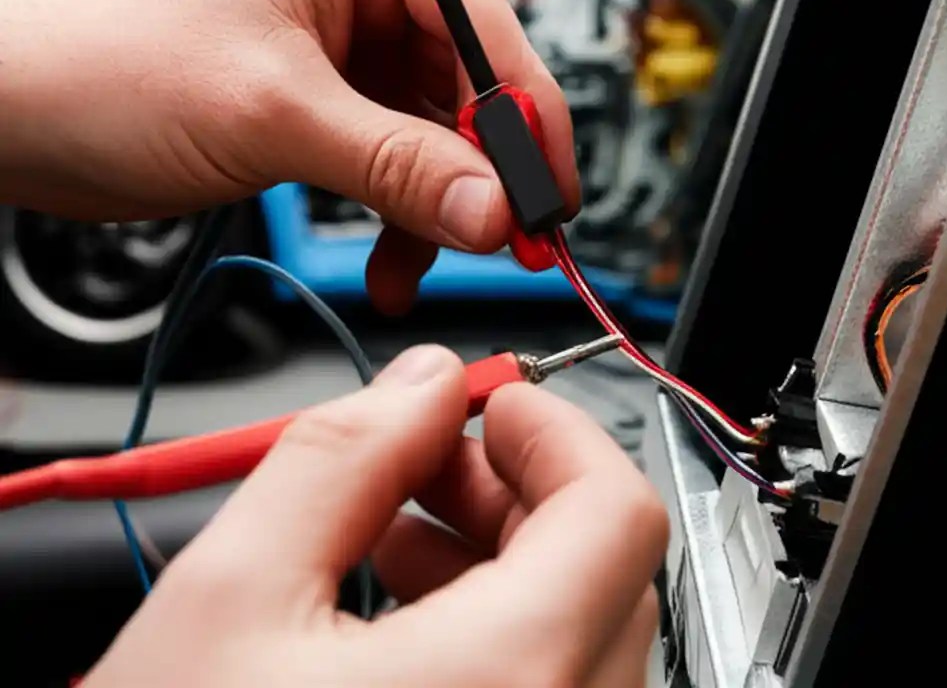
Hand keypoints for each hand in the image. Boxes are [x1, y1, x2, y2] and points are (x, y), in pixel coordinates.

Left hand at [0, 0, 578, 312]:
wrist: (5, 105)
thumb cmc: (96, 51)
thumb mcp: (272, 109)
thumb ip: (397, 163)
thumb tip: (493, 207)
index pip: (486, 29)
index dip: (523, 120)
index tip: (543, 199)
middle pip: (470, 90)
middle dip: (483, 177)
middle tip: (508, 243)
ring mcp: (343, 55)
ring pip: (436, 141)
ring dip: (439, 215)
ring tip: (423, 264)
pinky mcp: (322, 111)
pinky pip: (393, 170)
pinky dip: (399, 225)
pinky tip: (390, 264)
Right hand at [82, 346, 667, 686]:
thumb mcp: (230, 598)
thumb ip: (340, 460)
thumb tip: (417, 388)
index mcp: (516, 678)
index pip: (616, 511)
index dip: (556, 434)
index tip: (496, 406)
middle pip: (605, 573)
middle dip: (518, 496)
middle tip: (428, 465)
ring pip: (582, 640)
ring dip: (507, 568)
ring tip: (399, 540)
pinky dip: (502, 641)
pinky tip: (410, 629)